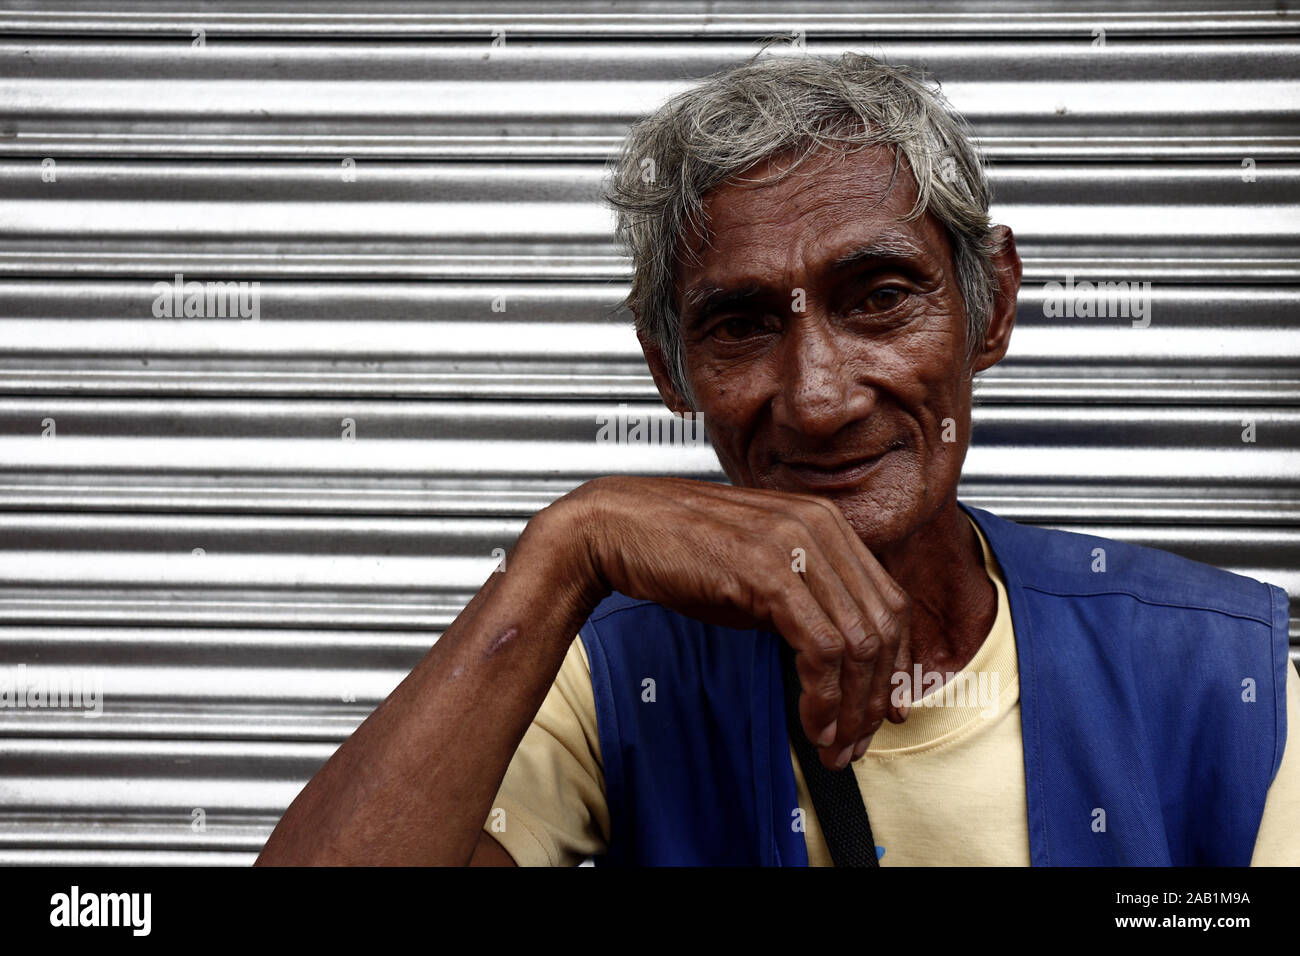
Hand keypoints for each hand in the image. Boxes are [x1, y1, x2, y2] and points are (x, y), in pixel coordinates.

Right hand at [549, 475, 912, 769]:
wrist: (616, 528)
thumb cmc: (678, 553)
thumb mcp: (756, 573)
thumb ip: (803, 602)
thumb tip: (838, 660)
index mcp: (824, 522)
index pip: (888, 602)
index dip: (895, 664)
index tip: (884, 710)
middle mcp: (819, 526)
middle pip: (881, 626)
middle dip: (874, 697)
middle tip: (855, 743)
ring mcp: (795, 545)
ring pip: (857, 642)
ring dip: (850, 707)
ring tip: (833, 745)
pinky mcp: (767, 570)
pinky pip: (821, 646)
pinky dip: (823, 694)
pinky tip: (812, 721)